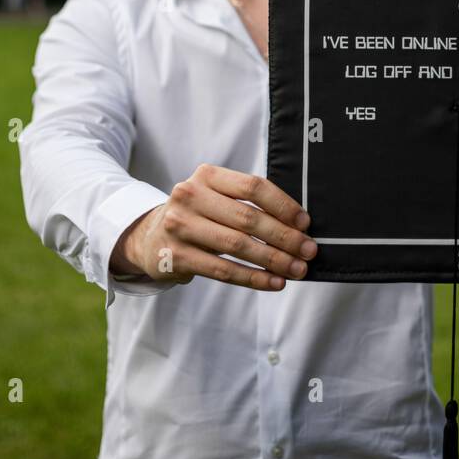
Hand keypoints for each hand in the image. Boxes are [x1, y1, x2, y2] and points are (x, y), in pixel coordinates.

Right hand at [112, 164, 317, 289]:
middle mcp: (190, 196)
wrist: (150, 236)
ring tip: (297, 269)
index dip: (284, 205)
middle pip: (248, 218)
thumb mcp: (215, 196)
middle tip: (309, 250)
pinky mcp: (176, 256)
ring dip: (273, 260)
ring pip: (237, 246)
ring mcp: (180, 226)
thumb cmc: (198, 215)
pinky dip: (253, 278)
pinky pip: (223, 270)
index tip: (305, 223)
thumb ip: (247, 203)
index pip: (253, 187)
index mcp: (207, 175)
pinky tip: (274, 282)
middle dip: (284, 237)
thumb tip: (298, 226)